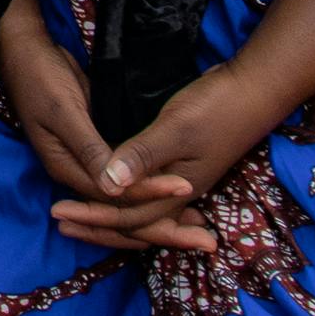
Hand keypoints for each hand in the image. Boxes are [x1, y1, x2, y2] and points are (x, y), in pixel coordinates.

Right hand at [0, 0, 215, 254]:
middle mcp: (78, 172)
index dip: (151, 193)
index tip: (186, 186)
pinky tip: (174, 188)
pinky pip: (126, 176)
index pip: (115, 196)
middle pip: (124, 208)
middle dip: (162, 225)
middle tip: (205, 239)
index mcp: (66, 169)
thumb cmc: (41, 78)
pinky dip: (149, 184)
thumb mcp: (65, 112)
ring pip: (127, 195)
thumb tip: (114, 189)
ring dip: (160, 207)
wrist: (25, 51)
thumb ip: (90, 150)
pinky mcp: (96, 146)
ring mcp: (87, 160)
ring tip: (199, 220)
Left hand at [51, 64, 267, 253]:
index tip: (58, 213)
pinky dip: (130, 198)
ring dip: (112, 215)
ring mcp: (184, 179)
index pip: (128, 217)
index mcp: (176, 191)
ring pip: (143, 211)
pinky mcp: (185, 163)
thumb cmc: (216, 107)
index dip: (92, 216)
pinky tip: (117, 191)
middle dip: (98, 225)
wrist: (256, 89)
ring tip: (82, 213)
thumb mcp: (176, 129)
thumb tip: (108, 184)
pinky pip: (151, 194)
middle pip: (135, 223)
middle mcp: (180, 193)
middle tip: (61, 222)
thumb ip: (143, 156)